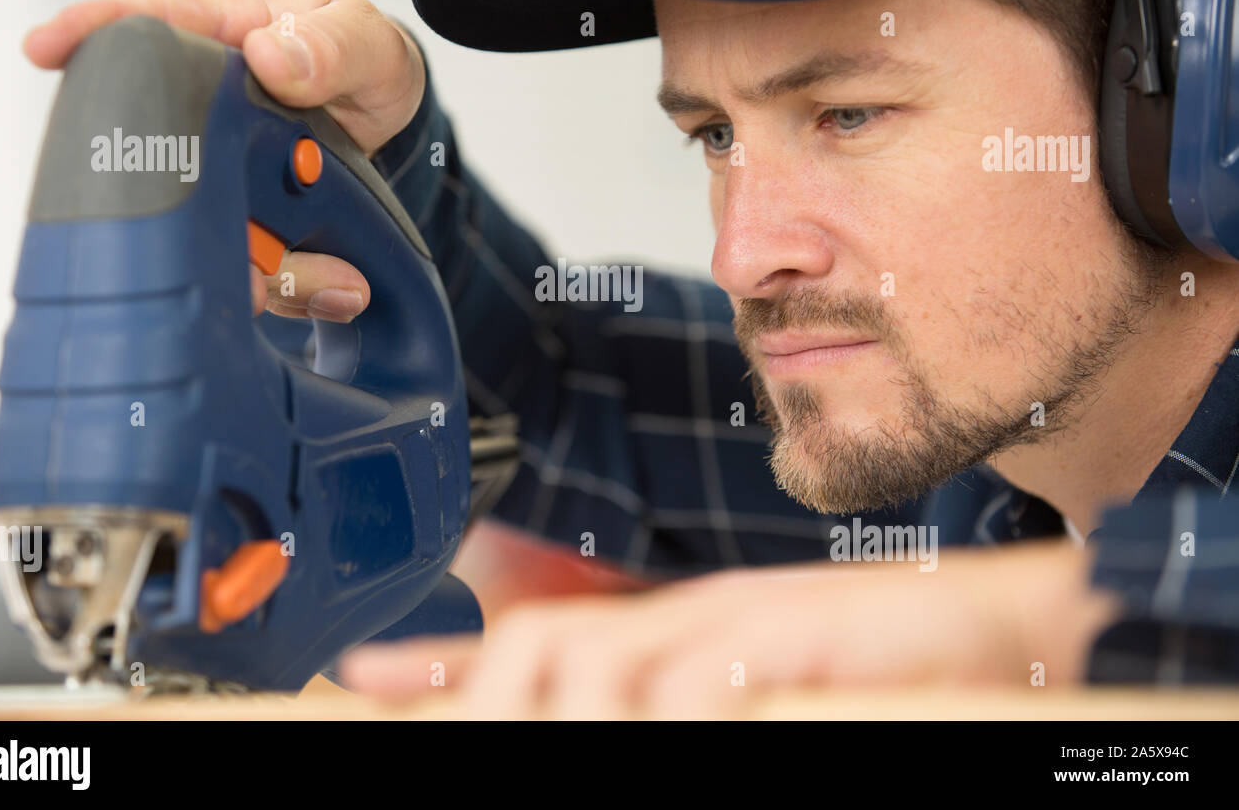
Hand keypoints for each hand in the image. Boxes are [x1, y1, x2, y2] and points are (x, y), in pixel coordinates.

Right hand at [22, 0, 402, 321]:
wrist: (393, 112)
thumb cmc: (363, 55)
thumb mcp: (365, 38)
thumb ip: (330, 46)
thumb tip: (269, 54)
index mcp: (225, 37)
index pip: (146, 22)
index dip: (89, 33)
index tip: (46, 50)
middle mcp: (210, 108)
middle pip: (160, 159)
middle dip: (185, 213)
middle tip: (231, 250)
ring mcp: (225, 169)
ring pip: (210, 231)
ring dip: (268, 268)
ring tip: (329, 276)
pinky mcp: (249, 219)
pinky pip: (257, 269)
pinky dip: (300, 285)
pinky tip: (344, 285)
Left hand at [339, 540, 1120, 718]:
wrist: (987, 627)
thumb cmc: (858, 662)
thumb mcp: (732, 675)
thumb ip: (651, 675)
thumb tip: (590, 702)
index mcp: (667, 630)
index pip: (532, 641)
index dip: (440, 665)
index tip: (361, 678)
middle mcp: (689, 620)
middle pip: (548, 644)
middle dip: (485, 690)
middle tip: (440, 729)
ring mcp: (739, 627)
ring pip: (606, 663)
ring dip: (570, 704)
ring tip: (556, 728)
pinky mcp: (797, 639)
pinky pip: (702, 677)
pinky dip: (667, 703)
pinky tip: (663, 717)